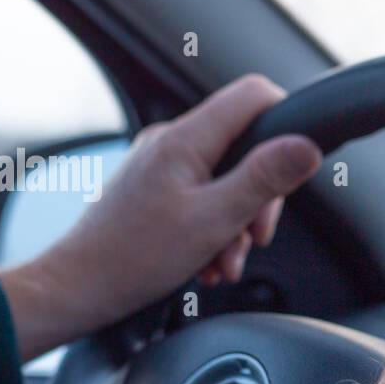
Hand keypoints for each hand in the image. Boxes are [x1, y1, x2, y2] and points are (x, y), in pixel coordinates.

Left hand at [0, 75, 321, 361]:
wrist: (78, 288)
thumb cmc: (134, 258)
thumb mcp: (215, 220)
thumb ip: (264, 178)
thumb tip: (306, 146)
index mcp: (185, 139)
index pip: (253, 95)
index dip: (286, 122)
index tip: (294, 168)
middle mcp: (169, 141)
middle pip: (244, 145)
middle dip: (259, 196)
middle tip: (254, 237)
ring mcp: (159, 163)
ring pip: (224, 177)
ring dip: (236, 222)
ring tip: (224, 261)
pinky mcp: (153, 187)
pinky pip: (201, 195)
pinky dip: (213, 227)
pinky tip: (206, 260)